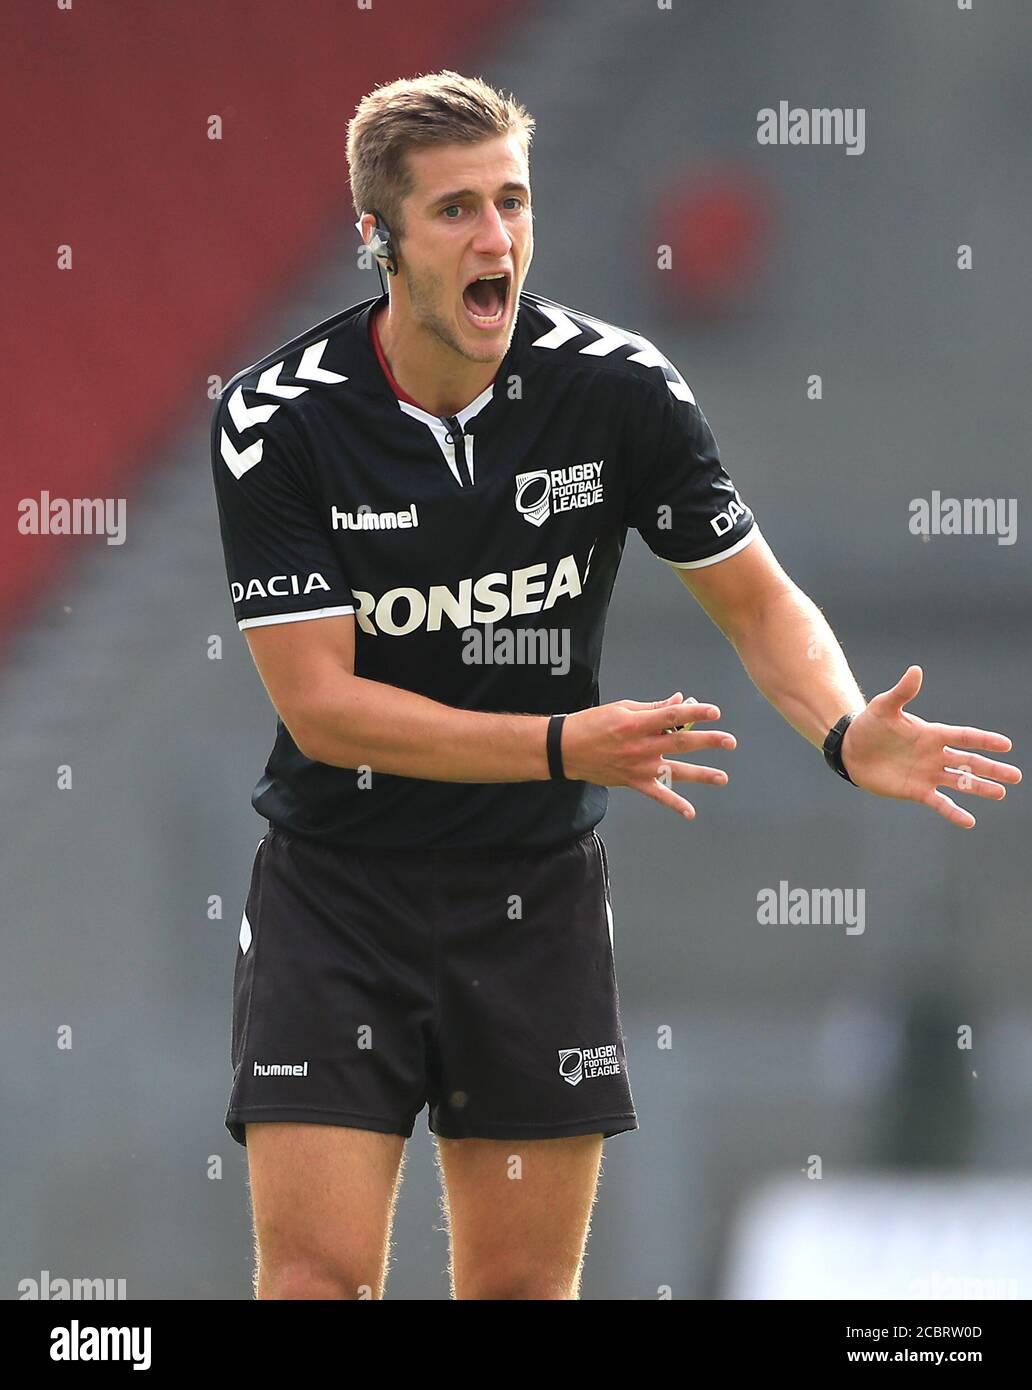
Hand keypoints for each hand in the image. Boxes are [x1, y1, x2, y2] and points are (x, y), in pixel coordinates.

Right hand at [562, 691, 735, 820]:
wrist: (566, 749)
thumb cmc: (593, 723)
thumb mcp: (622, 708)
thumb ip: (653, 708)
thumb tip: (679, 702)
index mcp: (636, 724)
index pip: (672, 716)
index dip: (695, 713)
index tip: (715, 712)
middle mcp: (640, 746)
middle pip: (681, 743)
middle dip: (708, 741)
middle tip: (729, 741)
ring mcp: (638, 767)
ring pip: (675, 771)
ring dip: (701, 774)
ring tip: (722, 777)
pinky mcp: (633, 781)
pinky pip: (657, 795)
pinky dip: (674, 804)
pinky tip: (690, 812)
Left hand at [840, 665, 1021, 827]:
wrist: (851, 749)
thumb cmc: (869, 725)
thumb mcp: (884, 707)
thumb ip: (902, 692)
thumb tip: (915, 670)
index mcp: (932, 734)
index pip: (963, 736)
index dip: (984, 740)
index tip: (1006, 745)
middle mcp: (935, 755)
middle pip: (969, 762)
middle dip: (992, 769)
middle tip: (1016, 776)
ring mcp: (928, 774)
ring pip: (960, 782)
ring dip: (980, 788)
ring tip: (1000, 793)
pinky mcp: (916, 790)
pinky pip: (939, 802)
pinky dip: (954, 812)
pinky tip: (969, 821)